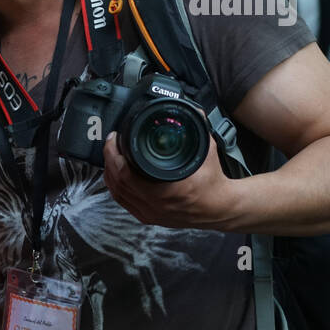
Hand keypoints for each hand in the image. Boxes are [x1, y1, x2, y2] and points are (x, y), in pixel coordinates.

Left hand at [102, 131, 237, 230]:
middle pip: (117, 183)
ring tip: (110, 156)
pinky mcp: (149, 218)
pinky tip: (114, 176)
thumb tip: (193, 110)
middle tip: (111, 143)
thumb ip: (198, 129)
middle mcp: (156, 206)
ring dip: (110, 173)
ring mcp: (150, 214)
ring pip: (117, 194)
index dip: (113, 154)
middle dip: (109, 160)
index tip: (114, 138)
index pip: (125, 174)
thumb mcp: (206, 152)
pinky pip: (123, 202)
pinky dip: (115, 188)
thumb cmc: (213, 181)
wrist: (220, 207)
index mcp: (167, 191)